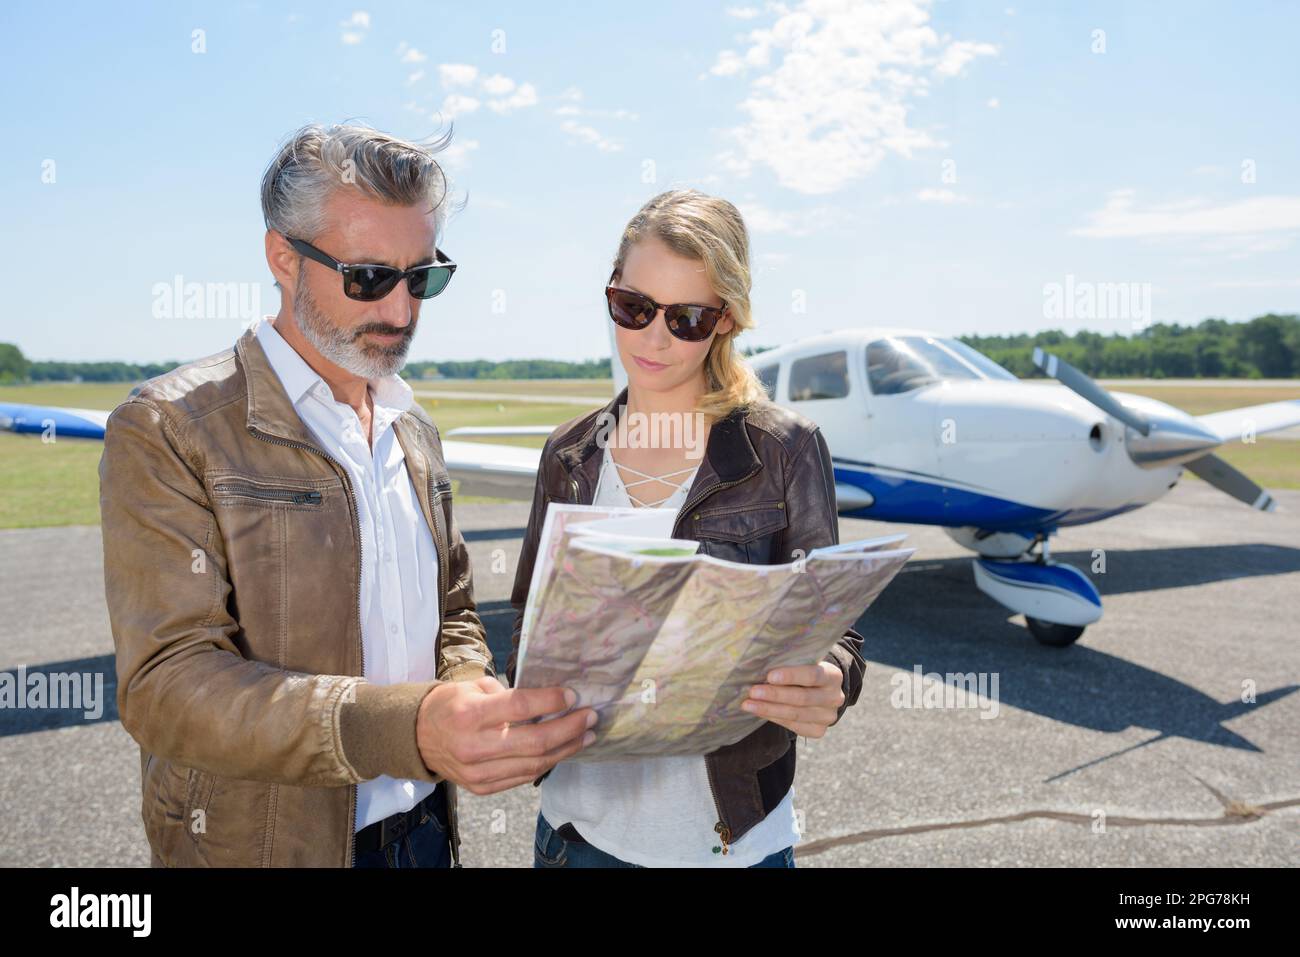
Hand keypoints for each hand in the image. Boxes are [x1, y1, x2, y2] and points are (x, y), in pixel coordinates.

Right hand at [416, 676, 595, 794]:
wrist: (417, 738)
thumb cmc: (450, 705)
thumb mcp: (473, 687)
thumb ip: (509, 694)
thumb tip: (549, 698)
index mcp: (469, 715)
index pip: (519, 707)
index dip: (550, 701)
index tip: (573, 695)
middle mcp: (473, 747)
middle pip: (534, 741)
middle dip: (569, 728)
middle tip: (591, 716)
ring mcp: (478, 773)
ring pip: (535, 764)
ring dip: (566, 749)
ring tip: (586, 735)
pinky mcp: (483, 788)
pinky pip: (524, 777)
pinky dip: (548, 763)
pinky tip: (563, 750)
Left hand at [741, 662, 844, 737]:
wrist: (820, 691)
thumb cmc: (804, 671)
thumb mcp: (803, 662)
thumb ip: (789, 662)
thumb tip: (759, 663)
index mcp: (833, 676)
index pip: (813, 675)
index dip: (791, 676)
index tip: (770, 675)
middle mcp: (834, 698)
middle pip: (802, 698)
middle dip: (775, 695)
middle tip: (753, 692)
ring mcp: (828, 716)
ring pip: (795, 714)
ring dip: (769, 709)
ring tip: (748, 704)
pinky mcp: (818, 730)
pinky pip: (793, 726)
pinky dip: (773, 718)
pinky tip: (758, 711)